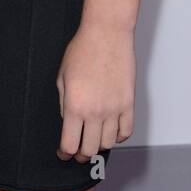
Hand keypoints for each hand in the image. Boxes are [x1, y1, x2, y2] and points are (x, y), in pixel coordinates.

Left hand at [56, 20, 135, 165]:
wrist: (106, 35)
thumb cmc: (82, 51)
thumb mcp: (62, 77)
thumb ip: (64, 103)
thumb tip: (68, 122)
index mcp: (75, 106)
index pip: (70, 144)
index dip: (65, 153)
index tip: (63, 153)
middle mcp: (95, 112)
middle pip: (89, 149)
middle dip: (81, 155)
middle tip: (77, 153)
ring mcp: (114, 109)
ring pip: (109, 143)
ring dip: (99, 146)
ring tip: (93, 141)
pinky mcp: (129, 104)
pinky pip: (126, 131)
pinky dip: (119, 137)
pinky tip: (111, 133)